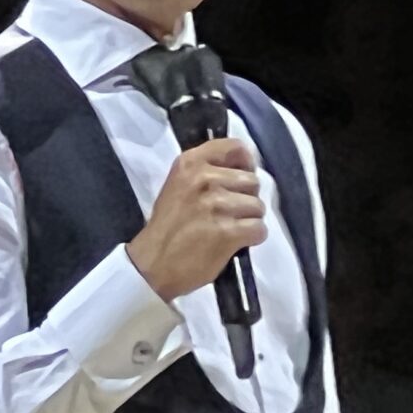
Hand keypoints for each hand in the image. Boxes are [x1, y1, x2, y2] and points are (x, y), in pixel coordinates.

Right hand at [127, 138, 267, 302]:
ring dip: (250, 220)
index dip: (246, 164)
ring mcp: (217, 205)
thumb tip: (244, 170)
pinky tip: (236, 242)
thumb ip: (207, 171)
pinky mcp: (227, 231)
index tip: (241, 178)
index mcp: (191, 163)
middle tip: (229, 214)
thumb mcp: (179, 185)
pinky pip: (259, 229)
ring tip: (230, 229)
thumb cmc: (168, 226)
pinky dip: (253, 238)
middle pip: (252, 181)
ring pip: (258, 206)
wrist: (152, 264)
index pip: (236, 148)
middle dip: (247, 198)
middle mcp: (205, 179)